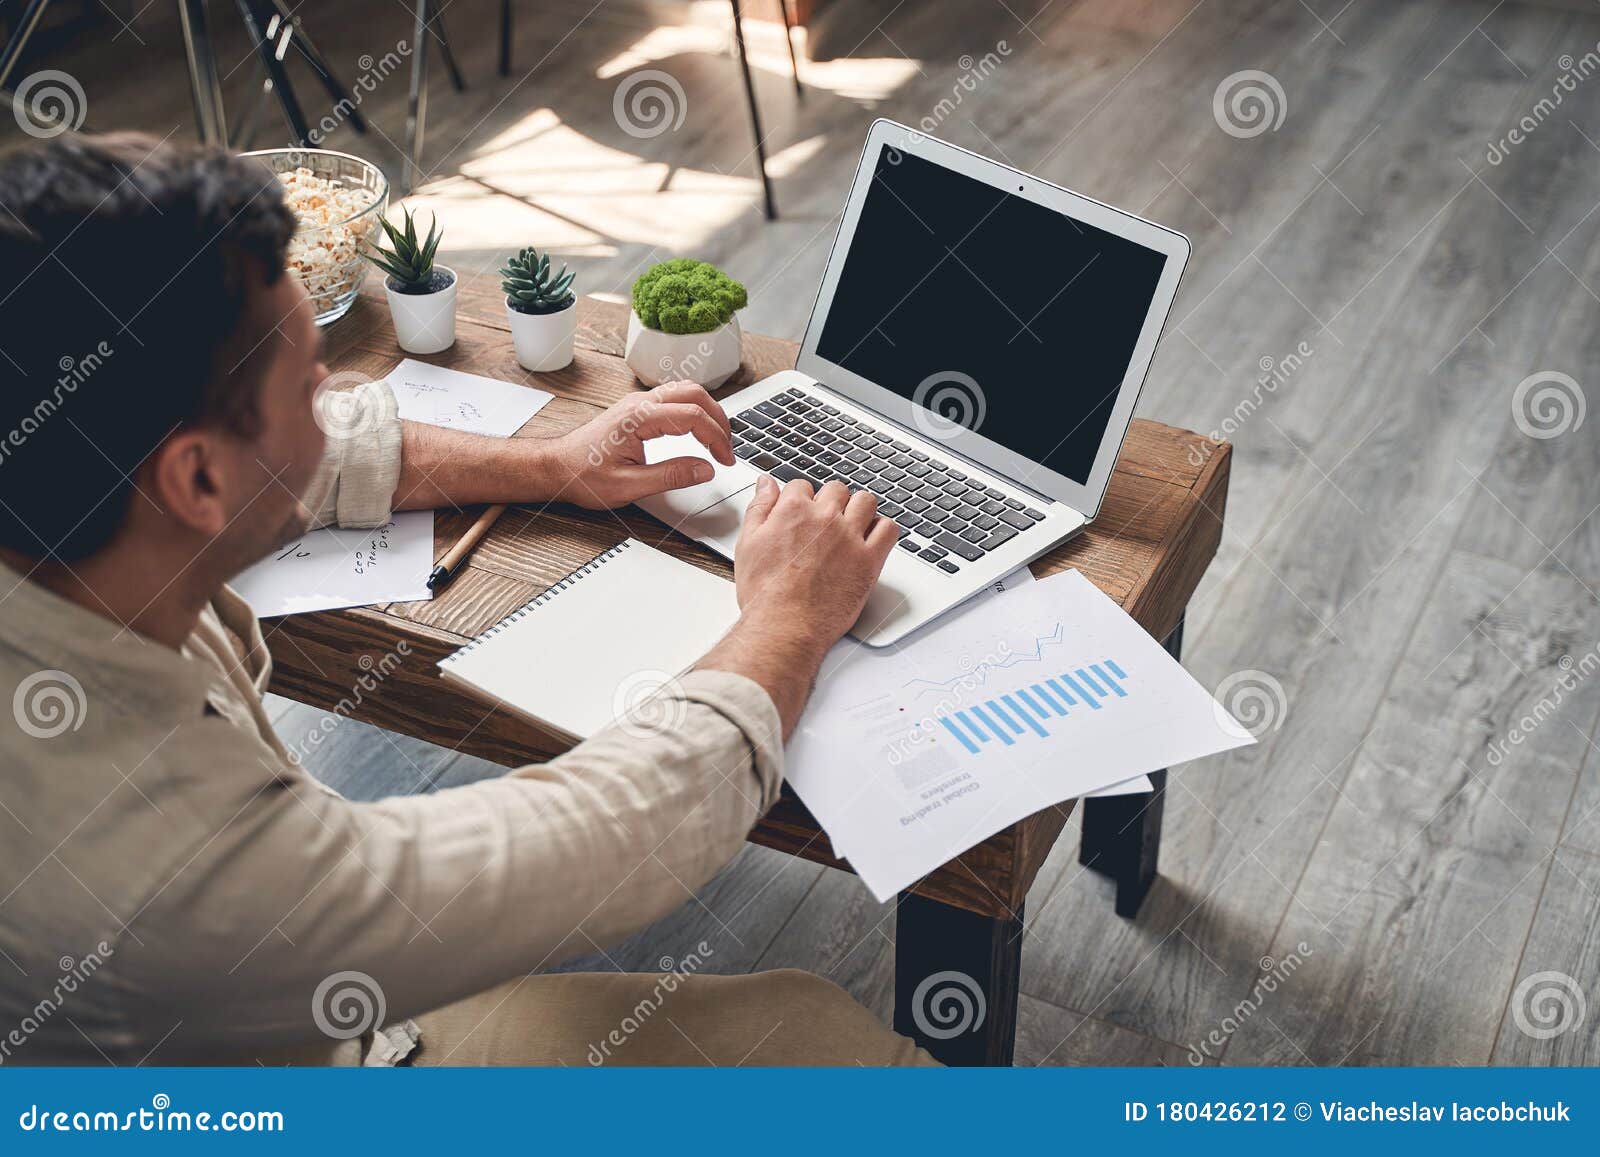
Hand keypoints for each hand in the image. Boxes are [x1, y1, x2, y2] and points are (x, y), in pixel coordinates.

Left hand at [539, 381, 733, 509]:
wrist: (555, 467)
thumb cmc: (582, 476)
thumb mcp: (628, 485)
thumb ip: (671, 476)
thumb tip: (705, 469)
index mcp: (639, 418)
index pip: (692, 416)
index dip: (716, 438)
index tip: (725, 459)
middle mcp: (639, 404)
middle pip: (694, 393)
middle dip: (718, 418)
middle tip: (727, 447)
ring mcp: (637, 403)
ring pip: (685, 391)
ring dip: (707, 410)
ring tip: (717, 437)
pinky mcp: (636, 410)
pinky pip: (673, 398)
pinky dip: (693, 410)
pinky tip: (697, 429)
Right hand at [733, 476, 898, 651]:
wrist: (784, 627)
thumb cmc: (764, 594)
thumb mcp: (747, 544)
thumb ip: (759, 508)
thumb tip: (766, 483)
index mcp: (793, 510)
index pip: (803, 485)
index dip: (802, 500)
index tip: (803, 514)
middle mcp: (824, 518)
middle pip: (836, 490)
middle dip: (831, 502)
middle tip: (825, 524)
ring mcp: (849, 537)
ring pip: (865, 501)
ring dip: (859, 510)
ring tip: (851, 527)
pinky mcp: (869, 560)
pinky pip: (888, 529)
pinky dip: (883, 530)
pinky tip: (872, 539)